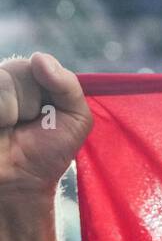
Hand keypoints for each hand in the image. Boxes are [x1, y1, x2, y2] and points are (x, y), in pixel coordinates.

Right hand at [0, 53, 92, 200]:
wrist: (19, 182)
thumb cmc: (47, 152)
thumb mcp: (75, 120)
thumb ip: (68, 86)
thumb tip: (39, 57)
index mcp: (24, 79)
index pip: (35, 65)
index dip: (45, 88)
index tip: (46, 114)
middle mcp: (1, 81)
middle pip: (16, 71)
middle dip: (28, 103)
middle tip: (25, 125)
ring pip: (2, 84)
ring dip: (10, 112)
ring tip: (8, 129)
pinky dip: (1, 115)